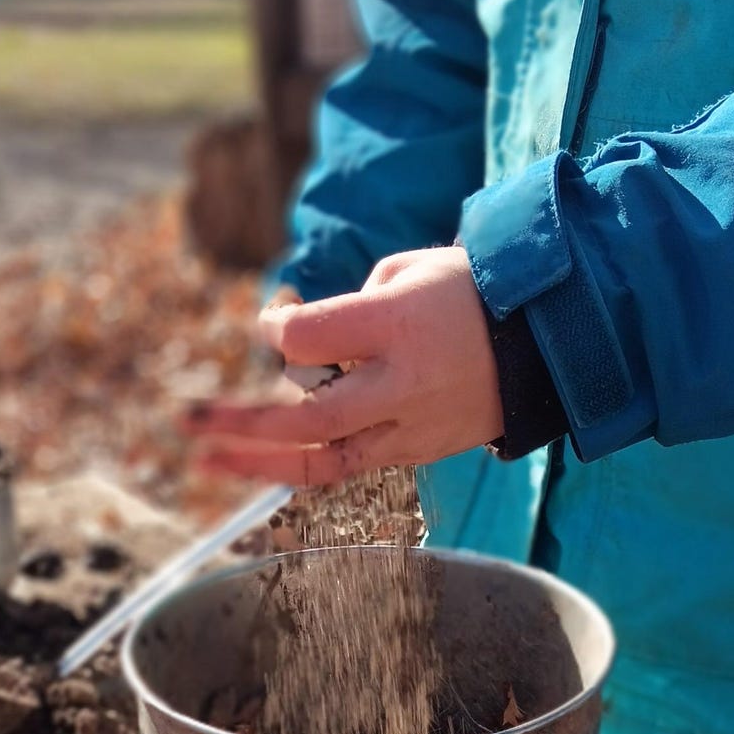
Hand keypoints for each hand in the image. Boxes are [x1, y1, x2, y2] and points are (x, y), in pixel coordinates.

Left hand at [188, 248, 503, 484]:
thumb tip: (299, 337)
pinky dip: (302, 462)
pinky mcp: (417, 452)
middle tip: (186, 421)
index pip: (306, 338)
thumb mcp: (410, 269)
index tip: (272, 321)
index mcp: (399, 325)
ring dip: (258, 463)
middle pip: (306, 415)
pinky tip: (261, 463)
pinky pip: (348, 464)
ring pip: (323, 458)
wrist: (547, 343)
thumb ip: (349, 305)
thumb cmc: (470, 292)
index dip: (273, 329)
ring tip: (207, 460)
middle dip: (240, 421)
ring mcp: (410, 426)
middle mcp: (401, 383)